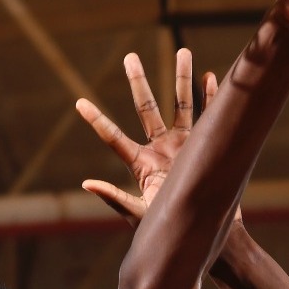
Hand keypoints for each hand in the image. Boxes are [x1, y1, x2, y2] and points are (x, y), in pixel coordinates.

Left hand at [77, 49, 235, 227]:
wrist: (207, 237)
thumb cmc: (169, 231)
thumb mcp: (139, 216)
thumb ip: (114, 199)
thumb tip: (86, 184)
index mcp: (141, 165)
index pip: (113, 138)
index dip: (97, 120)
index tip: (79, 103)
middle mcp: (160, 148)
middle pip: (147, 108)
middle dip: (139, 82)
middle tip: (130, 57)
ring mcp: (183, 145)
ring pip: (181, 105)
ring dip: (182, 78)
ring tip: (183, 50)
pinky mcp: (205, 148)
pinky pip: (209, 116)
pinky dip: (210, 97)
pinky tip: (210, 77)